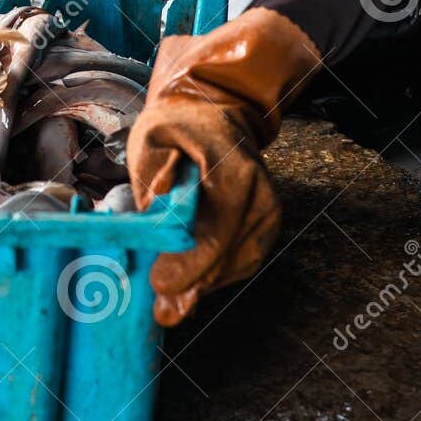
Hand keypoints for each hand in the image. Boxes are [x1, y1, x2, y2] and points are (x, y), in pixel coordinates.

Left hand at [127, 7, 320, 326]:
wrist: (212, 112)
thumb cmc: (175, 129)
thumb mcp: (151, 144)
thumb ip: (153, 190)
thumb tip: (155, 232)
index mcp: (233, 170)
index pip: (217, 230)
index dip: (190, 264)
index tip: (161, 286)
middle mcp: (261, 194)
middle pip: (228, 255)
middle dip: (191, 284)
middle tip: (161, 308)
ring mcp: (269, 212)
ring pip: (235, 266)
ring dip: (201, 281)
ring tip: (169, 292)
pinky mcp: (268, 226)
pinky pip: (242, 262)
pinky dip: (214, 272)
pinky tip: (190, 272)